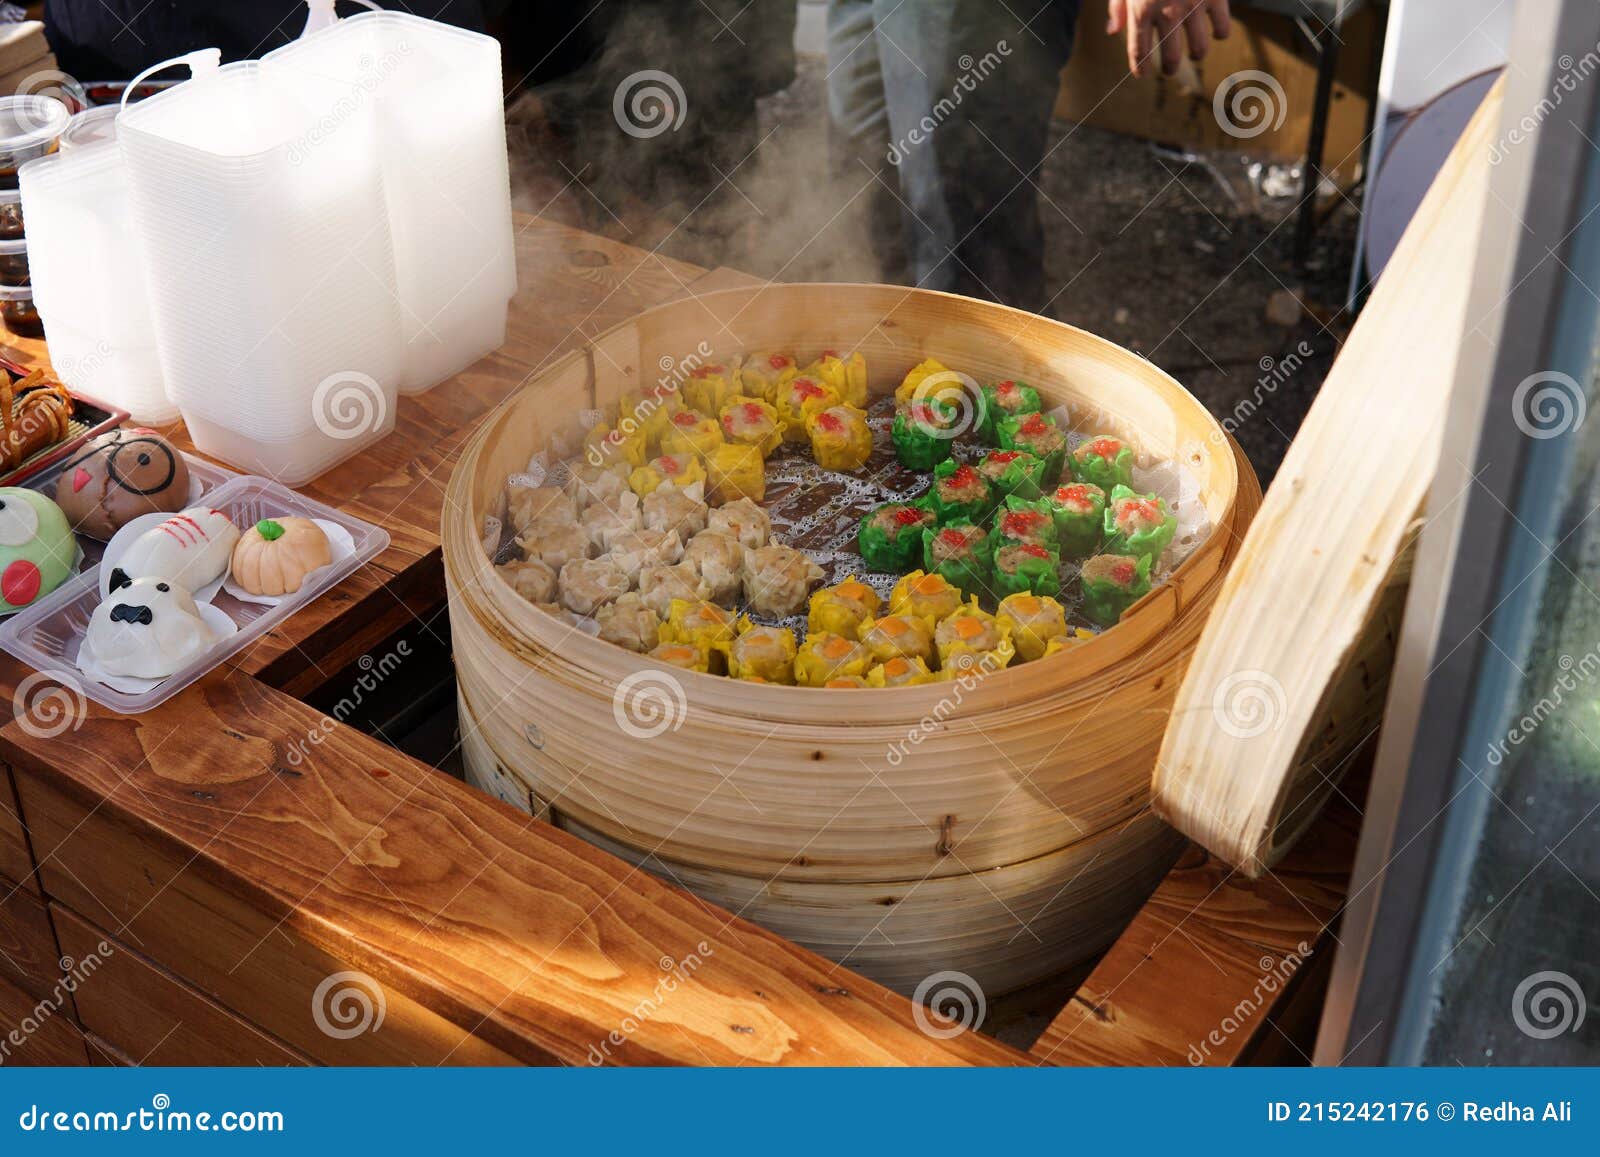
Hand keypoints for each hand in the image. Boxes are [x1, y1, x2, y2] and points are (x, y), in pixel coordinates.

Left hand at [1108, 0, 1231, 76]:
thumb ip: (1117, 7)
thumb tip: (1112, 33)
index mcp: (1140, 9)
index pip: (1138, 50)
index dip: (1139, 66)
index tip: (1142, 74)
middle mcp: (1166, 11)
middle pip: (1170, 56)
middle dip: (1170, 68)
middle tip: (1170, 71)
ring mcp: (1192, 4)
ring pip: (1199, 47)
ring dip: (1197, 54)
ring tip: (1196, 54)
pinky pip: (1222, 27)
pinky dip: (1220, 34)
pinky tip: (1216, 32)